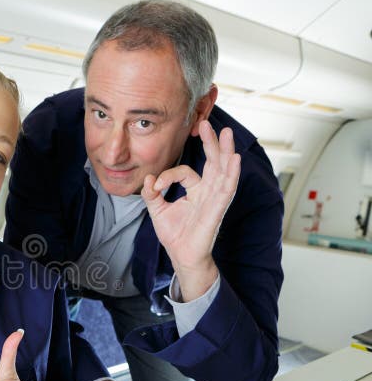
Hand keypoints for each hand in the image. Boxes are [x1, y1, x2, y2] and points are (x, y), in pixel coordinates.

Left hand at [141, 120, 239, 300]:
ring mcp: (215, 200)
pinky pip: (227, 189)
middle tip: (207, 124)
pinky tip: (235, 160)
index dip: (167, 176)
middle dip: (211, 143)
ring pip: (223, 171)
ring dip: (225, 152)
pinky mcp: (218, 210)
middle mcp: (208, 192)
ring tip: (227, 134)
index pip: (184, 173)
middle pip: (213, 163)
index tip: (154, 186)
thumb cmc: (175, 235)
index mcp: (196, 190)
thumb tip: (147, 179)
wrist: (182, 257)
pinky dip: (232, 174)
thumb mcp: (157, 211)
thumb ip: (151, 194)